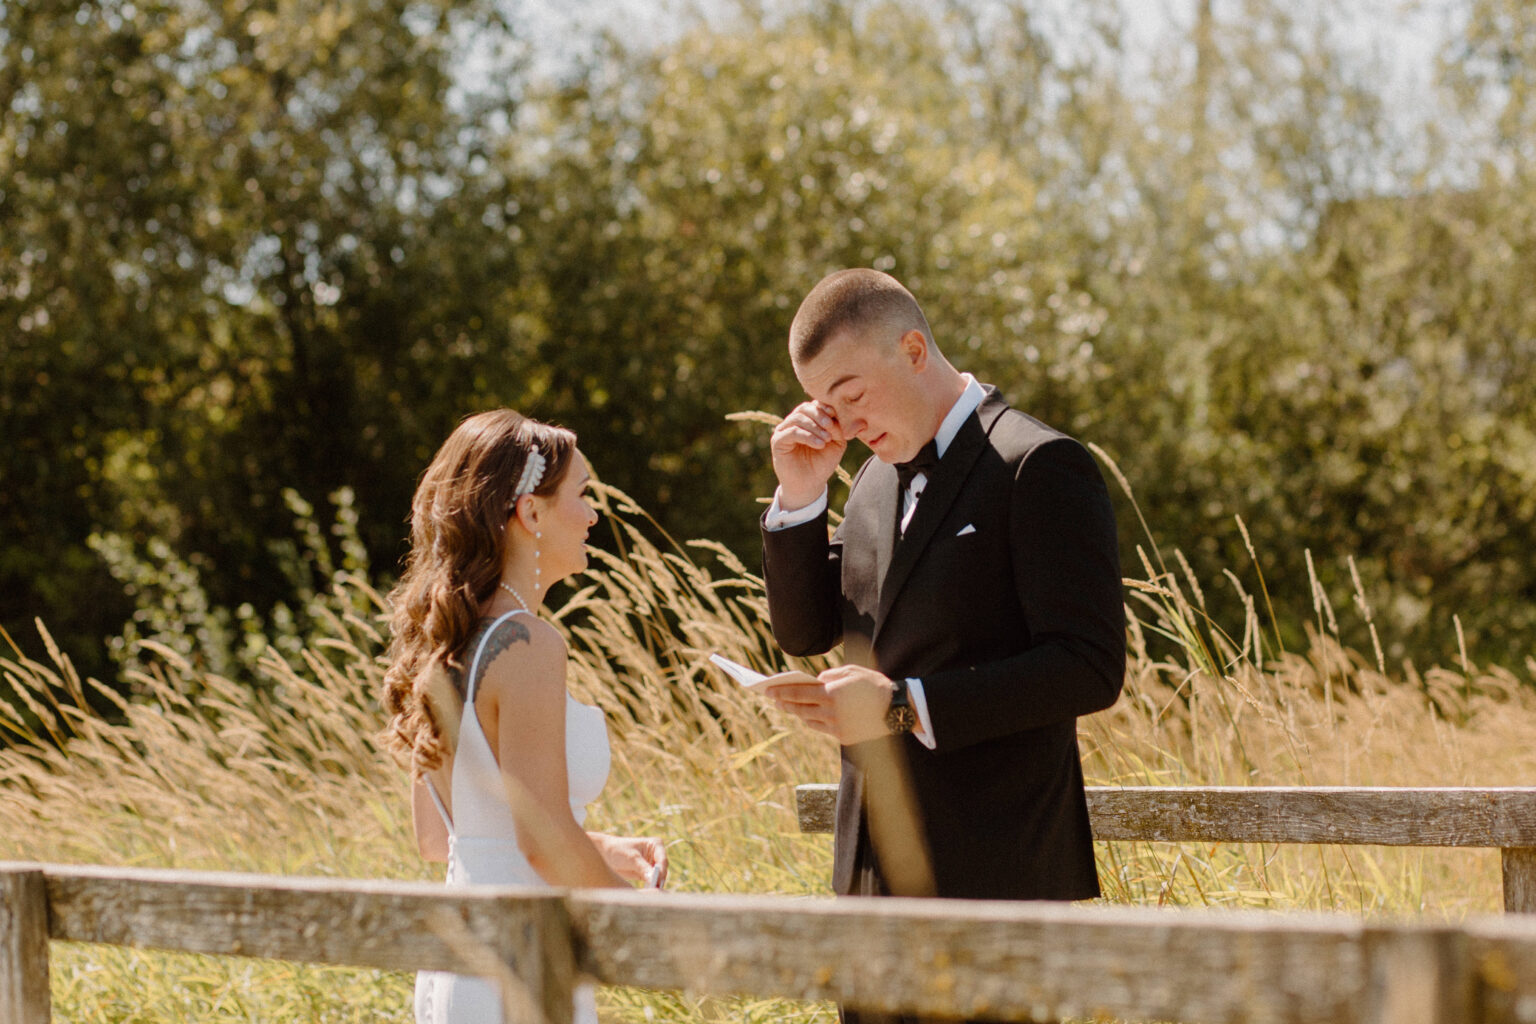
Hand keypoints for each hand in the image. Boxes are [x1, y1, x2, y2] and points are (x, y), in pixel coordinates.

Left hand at [590, 832, 668, 887]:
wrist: (605, 854)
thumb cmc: (618, 850)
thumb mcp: (631, 859)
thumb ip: (643, 868)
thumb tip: (654, 879)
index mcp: (655, 844)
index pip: (662, 860)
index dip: (660, 871)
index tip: (656, 881)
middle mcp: (657, 854)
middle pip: (662, 869)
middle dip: (659, 879)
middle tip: (654, 890)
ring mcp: (652, 864)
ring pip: (659, 877)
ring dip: (655, 884)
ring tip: (649, 893)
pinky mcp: (647, 873)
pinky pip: (652, 881)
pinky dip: (650, 886)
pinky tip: (645, 892)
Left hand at [767, 664, 893, 745]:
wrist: (897, 709)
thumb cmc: (874, 685)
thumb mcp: (852, 671)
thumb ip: (830, 675)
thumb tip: (815, 681)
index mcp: (831, 693)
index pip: (798, 692)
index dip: (781, 691)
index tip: (768, 690)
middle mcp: (831, 712)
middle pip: (800, 708)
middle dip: (785, 703)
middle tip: (774, 699)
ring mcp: (837, 726)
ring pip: (809, 720)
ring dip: (797, 713)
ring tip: (789, 707)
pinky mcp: (843, 736)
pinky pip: (822, 728)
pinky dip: (813, 721)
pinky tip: (808, 716)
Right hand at [770, 400, 847, 510]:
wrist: (810, 485)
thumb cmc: (822, 463)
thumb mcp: (836, 444)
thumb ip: (838, 429)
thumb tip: (835, 417)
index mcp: (807, 420)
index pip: (813, 405)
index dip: (824, 407)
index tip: (835, 416)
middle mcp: (793, 423)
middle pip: (804, 408)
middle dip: (819, 415)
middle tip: (830, 426)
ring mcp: (783, 431)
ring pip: (798, 418)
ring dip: (815, 427)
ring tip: (826, 440)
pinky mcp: (777, 441)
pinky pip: (792, 432)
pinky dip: (808, 436)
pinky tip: (819, 444)